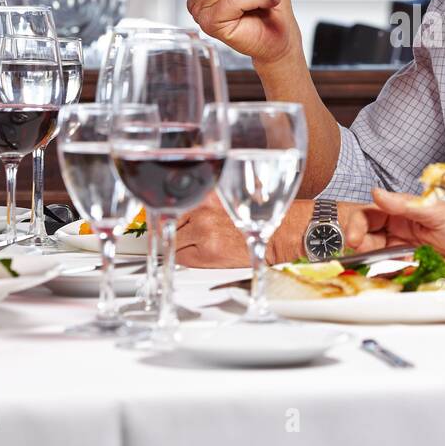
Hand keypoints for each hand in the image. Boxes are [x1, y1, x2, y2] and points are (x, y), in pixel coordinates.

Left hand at [175, 193, 384, 267]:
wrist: (284, 232)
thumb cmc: (264, 212)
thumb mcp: (236, 189)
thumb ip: (211, 188)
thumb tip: (187, 188)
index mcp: (209, 190)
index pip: (170, 199)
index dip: (163, 209)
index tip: (160, 213)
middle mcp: (202, 208)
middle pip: (165, 220)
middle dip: (169, 226)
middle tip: (175, 231)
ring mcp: (203, 230)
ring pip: (172, 240)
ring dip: (178, 243)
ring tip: (191, 243)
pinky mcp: (208, 252)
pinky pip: (182, 257)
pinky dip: (186, 257)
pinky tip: (200, 252)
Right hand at [347, 188, 444, 268]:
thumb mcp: (441, 211)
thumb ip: (408, 205)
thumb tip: (379, 194)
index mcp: (406, 213)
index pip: (372, 214)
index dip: (358, 222)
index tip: (355, 234)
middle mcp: (402, 232)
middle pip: (368, 236)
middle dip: (357, 241)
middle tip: (357, 248)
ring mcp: (406, 253)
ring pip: (375, 255)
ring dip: (366, 258)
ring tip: (367, 261)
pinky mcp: (412, 273)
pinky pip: (390, 273)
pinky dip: (381, 274)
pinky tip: (381, 273)